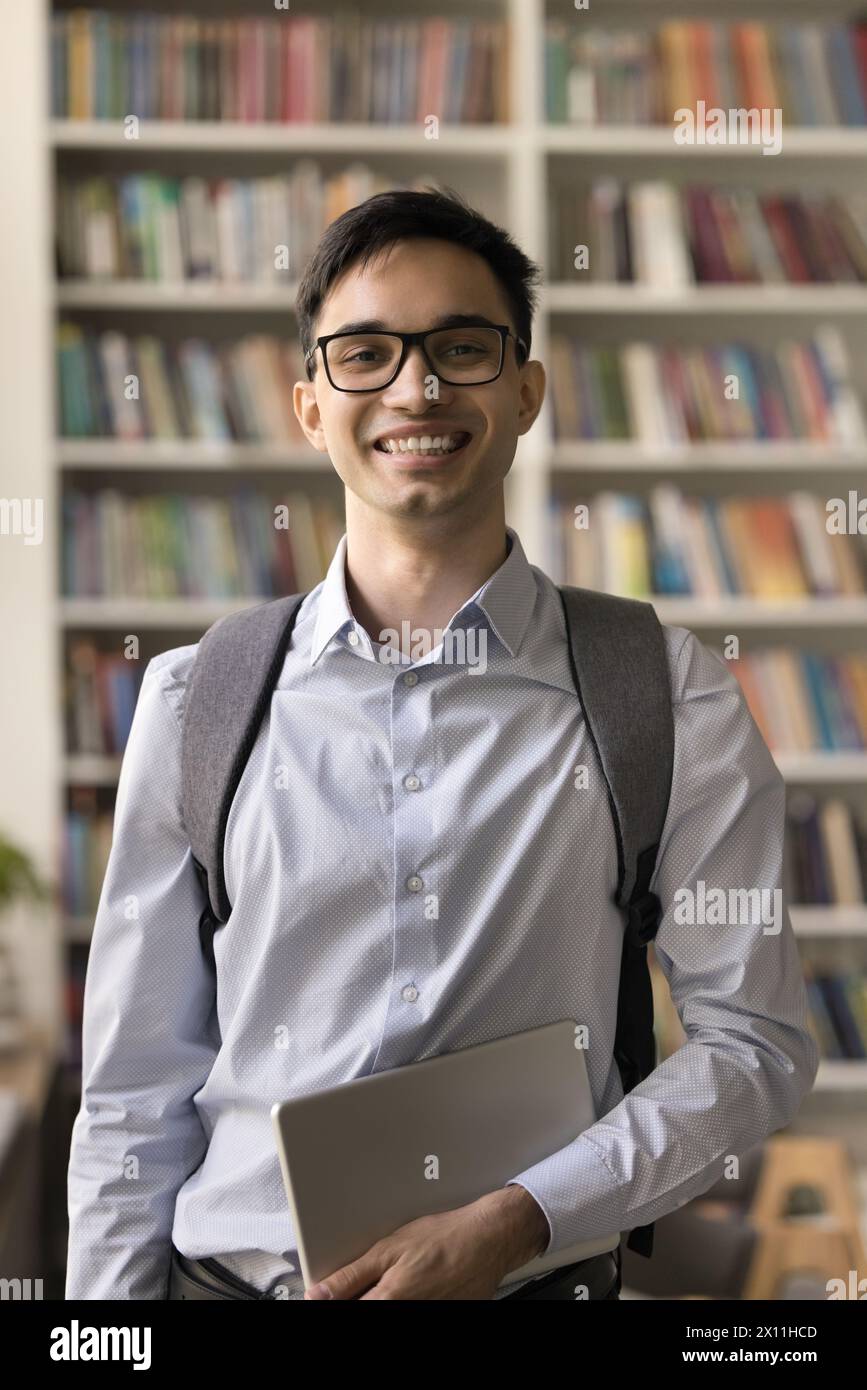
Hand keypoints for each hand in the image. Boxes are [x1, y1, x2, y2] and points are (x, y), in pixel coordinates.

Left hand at [303, 1185, 549, 1299]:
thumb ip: (350, 1277)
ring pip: (391, 1312)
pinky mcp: (442, 1315)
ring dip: (386, 1296)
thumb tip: (318, 1294)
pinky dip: (410, 1297)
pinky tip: (416, 1285)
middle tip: (375, 1281)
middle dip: (364, 1296)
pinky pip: (416, 1310)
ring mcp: (426, 1316)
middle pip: (371, 1310)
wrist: (486, 1240)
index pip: (346, 1311)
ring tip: (399, 1279)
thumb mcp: (388, 1249)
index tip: (329, 1297)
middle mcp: (407, 1314)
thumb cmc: (443, 1238)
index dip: (334, 1302)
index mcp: (387, 1302)